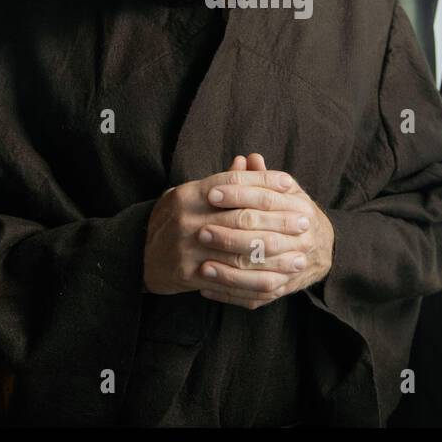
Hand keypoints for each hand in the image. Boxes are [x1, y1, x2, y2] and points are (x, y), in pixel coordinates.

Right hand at [142, 156, 312, 295]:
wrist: (136, 255)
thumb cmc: (171, 220)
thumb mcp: (190, 195)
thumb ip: (221, 182)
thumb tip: (248, 160)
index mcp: (188, 194)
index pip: (232, 183)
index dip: (263, 182)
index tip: (291, 184)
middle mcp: (187, 218)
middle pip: (241, 217)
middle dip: (278, 220)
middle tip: (305, 221)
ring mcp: (186, 247)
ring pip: (239, 251)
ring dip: (274, 255)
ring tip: (300, 254)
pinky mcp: (187, 273)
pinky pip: (229, 278)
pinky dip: (255, 281)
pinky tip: (277, 280)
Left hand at [194, 152, 334, 309]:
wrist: (322, 248)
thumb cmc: (292, 213)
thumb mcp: (284, 191)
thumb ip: (262, 179)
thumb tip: (247, 159)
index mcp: (301, 207)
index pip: (266, 198)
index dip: (238, 194)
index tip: (210, 193)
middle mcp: (303, 238)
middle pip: (263, 238)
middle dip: (230, 236)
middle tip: (200, 231)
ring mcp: (295, 266)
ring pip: (260, 273)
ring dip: (229, 271)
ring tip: (202, 266)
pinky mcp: (284, 288)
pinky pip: (256, 295)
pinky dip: (230, 293)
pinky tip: (206, 286)